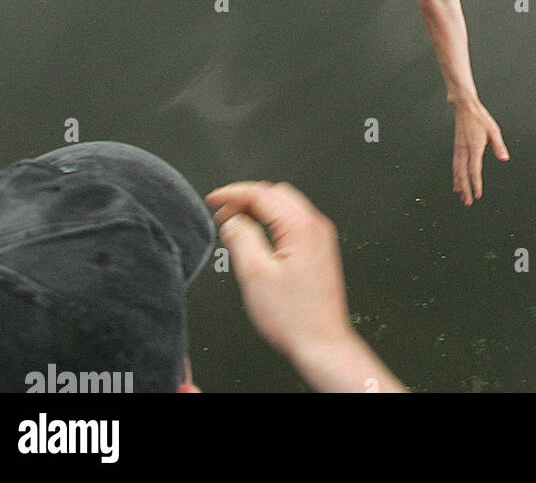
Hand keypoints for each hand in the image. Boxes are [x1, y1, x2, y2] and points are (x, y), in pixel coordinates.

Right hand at [206, 181, 352, 360]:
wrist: (321, 342)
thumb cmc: (295, 317)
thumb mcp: (255, 275)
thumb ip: (241, 240)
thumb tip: (232, 220)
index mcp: (302, 227)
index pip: (263, 194)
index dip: (233, 193)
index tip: (214, 199)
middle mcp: (316, 227)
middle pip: (276, 195)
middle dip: (246, 198)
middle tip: (222, 212)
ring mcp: (320, 238)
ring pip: (285, 207)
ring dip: (259, 209)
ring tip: (235, 224)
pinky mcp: (320, 250)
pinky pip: (293, 222)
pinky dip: (271, 221)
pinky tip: (257, 236)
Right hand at [451, 101, 509, 205]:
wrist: (465, 107)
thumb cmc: (479, 118)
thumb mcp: (494, 130)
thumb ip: (499, 146)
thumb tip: (504, 158)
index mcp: (474, 147)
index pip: (474, 170)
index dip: (476, 184)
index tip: (478, 195)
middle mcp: (464, 150)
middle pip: (463, 174)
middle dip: (465, 189)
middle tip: (467, 202)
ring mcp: (458, 149)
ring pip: (456, 171)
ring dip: (459, 184)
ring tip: (461, 195)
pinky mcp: (456, 147)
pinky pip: (454, 164)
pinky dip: (455, 175)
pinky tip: (456, 180)